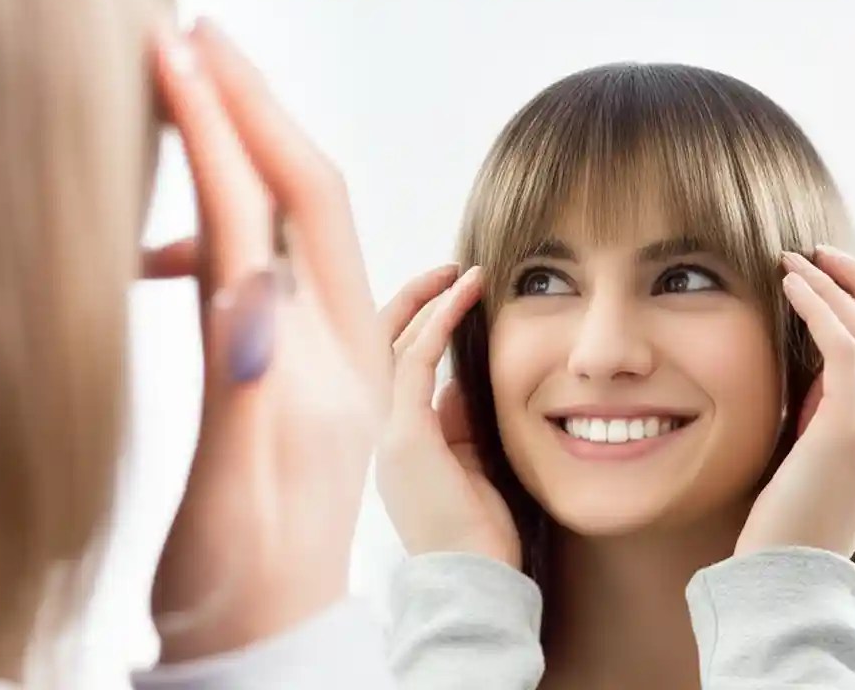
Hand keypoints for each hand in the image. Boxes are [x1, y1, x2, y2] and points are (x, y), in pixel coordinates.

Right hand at [144, 20, 389, 661]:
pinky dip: (225, 231)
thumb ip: (244, 377)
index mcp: (309, 366)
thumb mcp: (235, 484)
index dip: (225, 127)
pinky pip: (271, 271)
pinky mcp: (297, 375)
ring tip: (177, 118)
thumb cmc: (237, 587)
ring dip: (239, 160)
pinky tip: (173, 248)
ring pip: (289, 225)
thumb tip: (243, 272)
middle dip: (254, 109)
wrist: (270, 643)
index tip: (182, 53)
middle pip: (304, 196)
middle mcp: (326, 350)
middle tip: (197, 40)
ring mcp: (316, 359)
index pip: (269, 214)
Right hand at [375, 266, 521, 568]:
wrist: (472, 584)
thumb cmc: (477, 534)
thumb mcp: (467, 464)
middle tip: (449, 270)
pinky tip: (463, 293)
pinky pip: (416, 359)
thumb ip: (456, 423)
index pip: (388, 365)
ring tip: (459, 272)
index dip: (414, 323)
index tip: (450, 293)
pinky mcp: (404, 434)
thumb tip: (455, 384)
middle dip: (410, 301)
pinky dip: (439, 319)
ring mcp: (384, 431)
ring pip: (390, 344)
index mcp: (392, 440)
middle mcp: (376, 431)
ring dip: (425, 300)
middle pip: (376, 346)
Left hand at [735, 246, 854, 557]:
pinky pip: (848, 349)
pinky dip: (822, 308)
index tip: (825, 279)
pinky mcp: (851, 433)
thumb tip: (801, 371)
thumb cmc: (777, 526)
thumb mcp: (806, 461)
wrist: (779, 580)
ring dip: (835, 286)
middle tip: (817, 254)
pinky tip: (790, 287)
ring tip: (792, 260)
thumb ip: (816, 418)